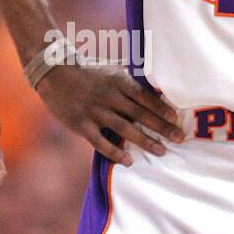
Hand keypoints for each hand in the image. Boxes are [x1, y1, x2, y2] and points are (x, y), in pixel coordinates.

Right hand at [37, 62, 184, 164]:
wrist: (54, 74)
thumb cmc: (88, 74)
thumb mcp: (111, 72)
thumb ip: (131, 84)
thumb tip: (156, 95)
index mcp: (118, 81)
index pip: (144, 96)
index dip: (161, 108)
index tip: (175, 118)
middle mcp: (109, 96)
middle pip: (139, 114)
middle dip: (161, 127)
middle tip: (179, 138)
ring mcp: (95, 111)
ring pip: (124, 129)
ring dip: (145, 141)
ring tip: (161, 151)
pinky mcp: (81, 124)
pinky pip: (101, 142)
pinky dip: (115, 152)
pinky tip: (129, 161)